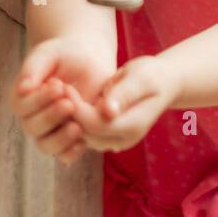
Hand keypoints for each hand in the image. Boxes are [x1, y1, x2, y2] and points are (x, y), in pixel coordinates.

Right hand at [10, 36, 116, 165]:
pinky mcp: (68, 140)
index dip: (39, 100)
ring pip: (46, 145)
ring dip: (60, 138)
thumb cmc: (65, 55)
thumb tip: (23, 89)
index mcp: (21, 97)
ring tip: (77, 125)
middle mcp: (31, 117)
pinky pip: (64, 156)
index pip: (21, 106)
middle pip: (32, 127)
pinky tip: (82, 141)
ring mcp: (49, 131)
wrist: (89, 61)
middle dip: (51, 117)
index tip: (59, 85)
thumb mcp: (48, 54)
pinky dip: (71, 152)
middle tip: (70, 103)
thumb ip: (33, 67)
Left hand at [60, 55, 179, 152]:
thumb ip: (124, 94)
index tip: (65, 86)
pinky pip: (84, 132)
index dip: (77, 108)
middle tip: (56, 88)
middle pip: (85, 134)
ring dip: (68, 117)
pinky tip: (67, 100)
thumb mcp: (141, 78)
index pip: (95, 125)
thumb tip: (108, 111)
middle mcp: (123, 139)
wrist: (161, 83)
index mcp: (132, 126)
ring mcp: (114, 141)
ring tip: (59, 93)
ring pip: (81, 136)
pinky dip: (73, 118)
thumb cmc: (152, 75)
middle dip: (68, 113)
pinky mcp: (106, 136)